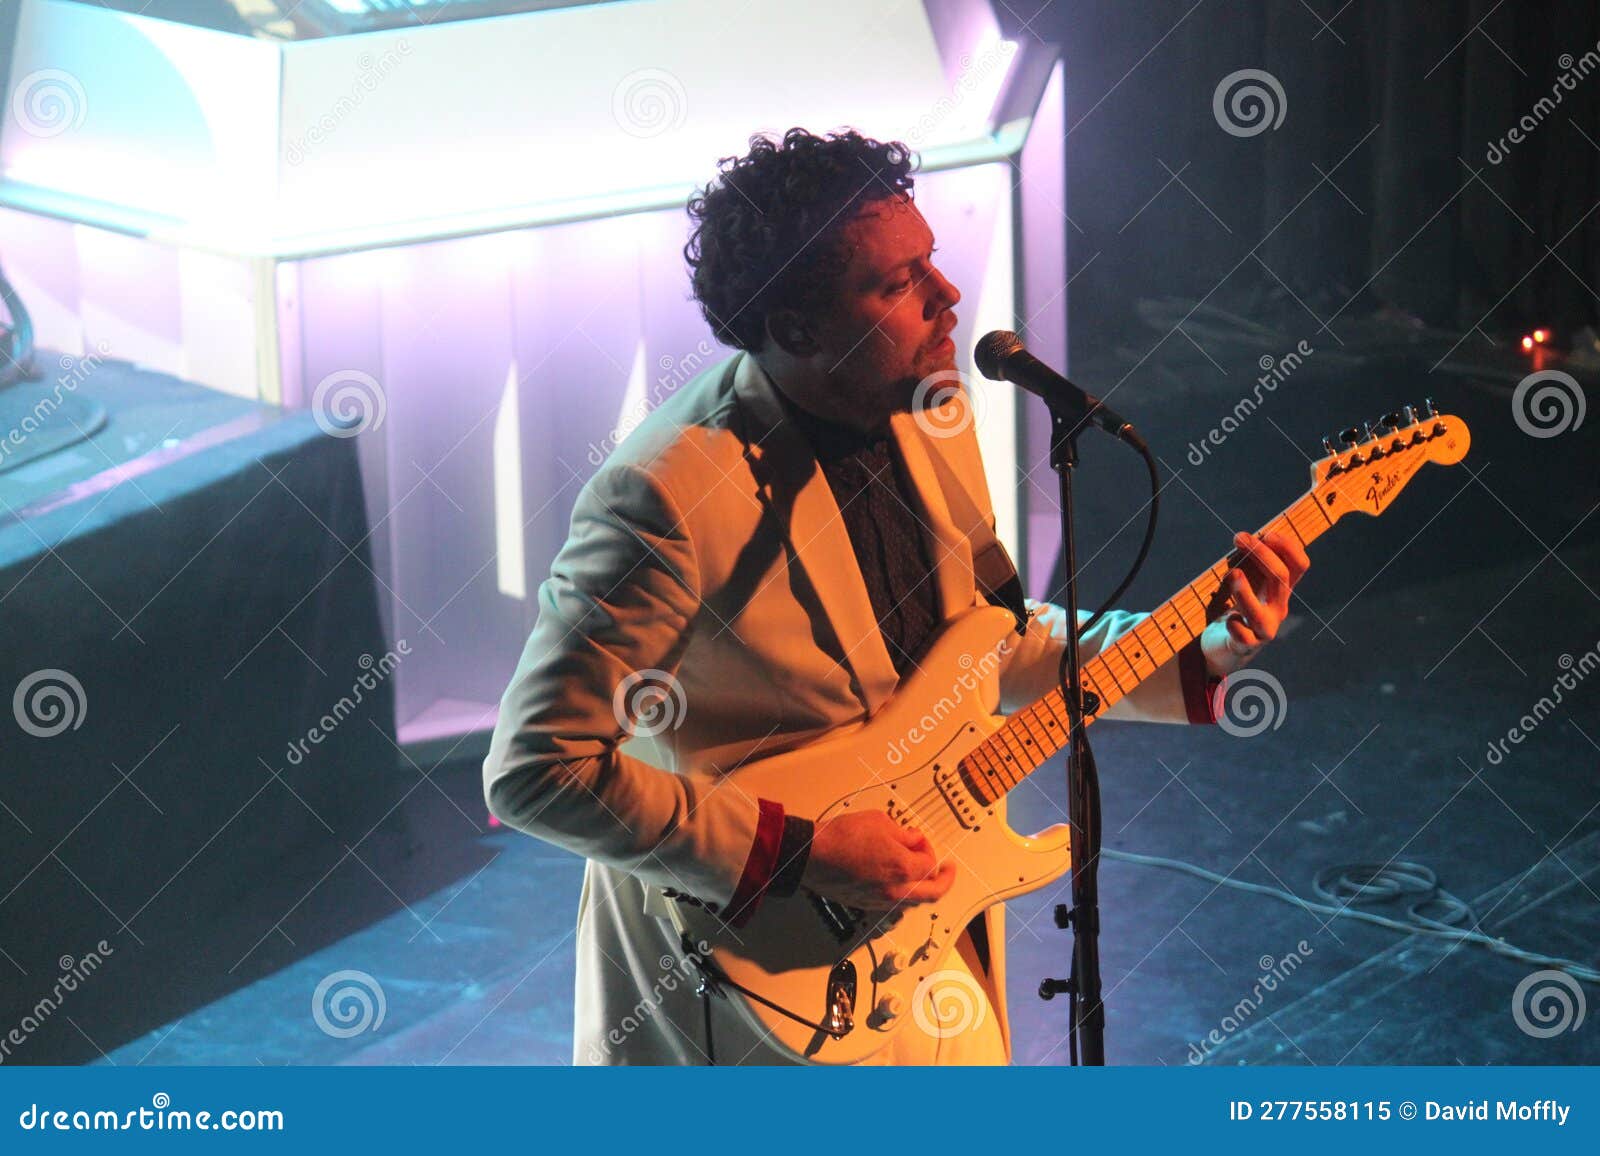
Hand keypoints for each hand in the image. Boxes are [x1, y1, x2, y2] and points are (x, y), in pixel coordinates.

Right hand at [802, 811, 955, 909]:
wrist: (811, 855)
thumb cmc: (840, 838)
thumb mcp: (879, 822)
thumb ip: (903, 833)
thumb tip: (913, 839)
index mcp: (903, 869)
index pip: (931, 863)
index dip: (929, 848)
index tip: (920, 841)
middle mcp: (895, 890)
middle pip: (932, 894)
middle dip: (944, 881)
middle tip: (947, 871)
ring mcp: (880, 900)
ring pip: (914, 902)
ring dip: (922, 888)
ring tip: (920, 874)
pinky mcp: (865, 904)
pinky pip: (894, 903)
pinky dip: (902, 893)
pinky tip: (896, 880)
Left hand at [1208, 529, 1309, 672]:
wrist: (1225, 647)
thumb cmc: (1236, 608)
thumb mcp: (1245, 583)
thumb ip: (1248, 565)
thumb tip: (1246, 537)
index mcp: (1280, 589)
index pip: (1298, 565)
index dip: (1288, 547)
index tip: (1267, 533)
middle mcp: (1277, 607)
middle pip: (1279, 579)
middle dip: (1261, 554)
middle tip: (1239, 537)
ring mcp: (1263, 629)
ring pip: (1260, 613)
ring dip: (1245, 592)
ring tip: (1233, 574)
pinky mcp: (1245, 645)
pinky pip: (1242, 636)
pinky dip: (1234, 625)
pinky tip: (1228, 618)